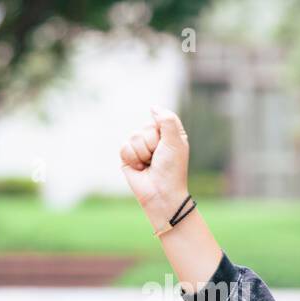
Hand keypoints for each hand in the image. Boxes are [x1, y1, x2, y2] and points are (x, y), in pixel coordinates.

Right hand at [119, 106, 190, 224]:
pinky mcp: (129, 156)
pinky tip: (140, 168)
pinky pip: (124, 147)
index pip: (162, 117)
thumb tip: (153, 107)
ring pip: (134, 137)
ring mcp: (141, 148)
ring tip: (150, 164)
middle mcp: (156, 139)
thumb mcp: (175, 142)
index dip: (163, 129)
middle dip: (152, 143)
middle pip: (146, 127)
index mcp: (171, 135)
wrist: (160, 193)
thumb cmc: (171, 169)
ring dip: (143, 153)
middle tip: (159, 157)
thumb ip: (167, 120)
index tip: (168, 142)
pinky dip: (133, 158)